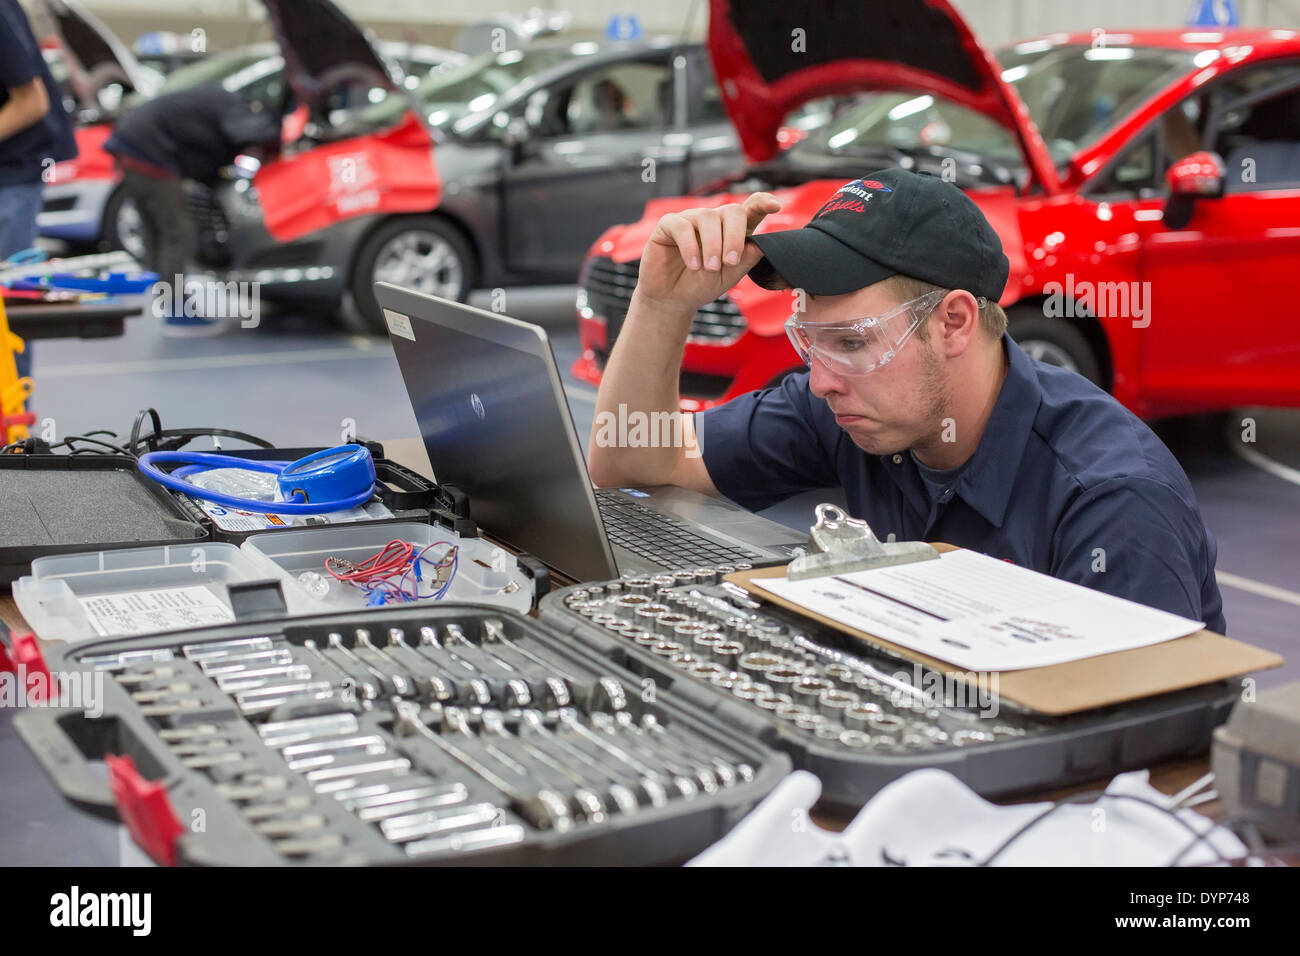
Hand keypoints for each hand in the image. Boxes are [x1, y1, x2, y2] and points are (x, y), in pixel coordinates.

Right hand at [635, 192, 781, 312]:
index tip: (775, 207)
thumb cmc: (701, 285)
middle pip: (732, 211)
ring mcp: (691, 219)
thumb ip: (745, 261)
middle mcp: (713, 220)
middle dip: (734, 236)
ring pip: (707, 217)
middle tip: (730, 262)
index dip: (763, 203)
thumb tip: (759, 246)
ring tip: (710, 268)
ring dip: (713, 245)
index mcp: (732, 230)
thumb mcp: (728, 277)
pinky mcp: (669, 225)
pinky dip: (690, 247)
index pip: (751, 208)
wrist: (672, 300)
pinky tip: (694, 265)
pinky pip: (682, 226)